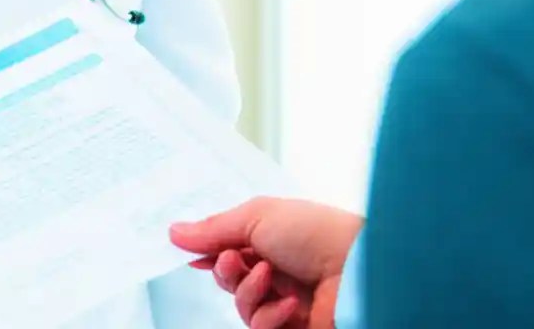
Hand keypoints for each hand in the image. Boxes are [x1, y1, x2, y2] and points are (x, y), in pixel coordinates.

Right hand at [170, 198, 362, 328]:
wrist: (357, 269)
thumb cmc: (316, 232)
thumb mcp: (256, 216)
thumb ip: (213, 228)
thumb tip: (175, 232)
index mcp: (271, 237)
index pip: (228, 248)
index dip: (208, 253)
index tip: (193, 254)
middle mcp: (277, 268)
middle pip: (229, 280)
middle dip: (225, 271)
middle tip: (235, 260)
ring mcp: (285, 299)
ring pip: (241, 307)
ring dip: (248, 292)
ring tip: (267, 276)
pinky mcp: (293, 327)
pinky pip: (261, 328)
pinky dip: (270, 316)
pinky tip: (290, 304)